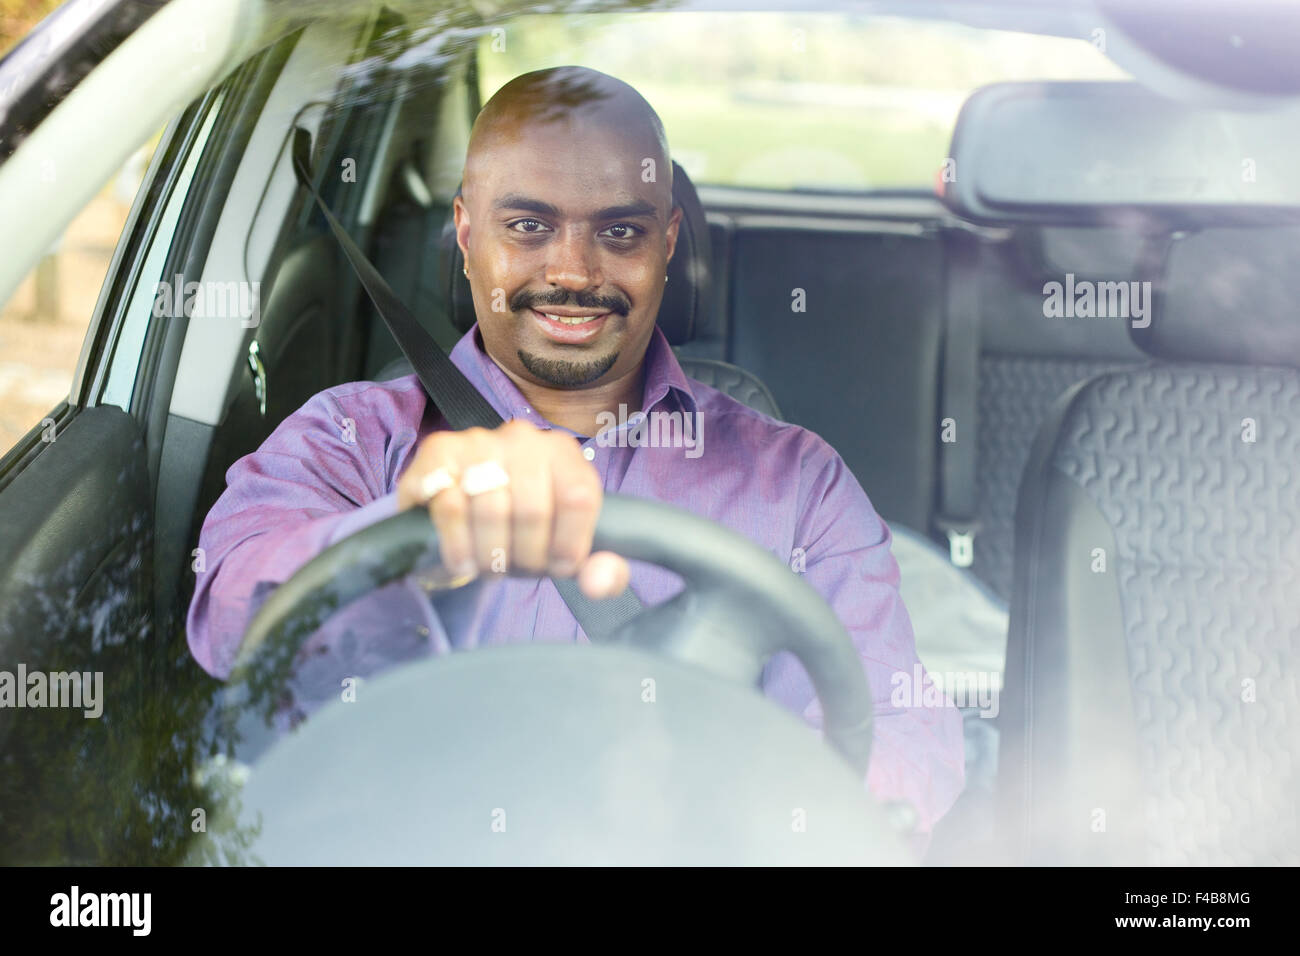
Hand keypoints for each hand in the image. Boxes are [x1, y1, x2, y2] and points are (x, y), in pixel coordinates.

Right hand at [395, 419, 629, 598]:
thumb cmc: (526, 535)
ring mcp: (479, 441)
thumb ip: (603, 573)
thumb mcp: (569, 556)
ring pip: (491, 510)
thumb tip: (599, 583)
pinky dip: (456, 544)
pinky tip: (461, 561)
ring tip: (486, 567)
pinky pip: (449, 505)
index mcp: (565, 454)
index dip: (568, 544)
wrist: (463, 516)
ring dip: (488, 556)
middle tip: (513, 569)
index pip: (579, 498)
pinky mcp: (438, 452)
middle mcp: (524, 438)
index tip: (556, 567)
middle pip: (533, 510)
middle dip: (523, 556)